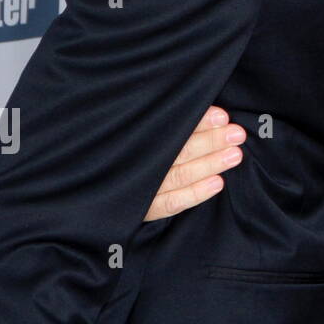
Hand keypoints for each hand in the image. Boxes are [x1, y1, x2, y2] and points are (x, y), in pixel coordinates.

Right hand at [143, 106, 244, 221]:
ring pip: (179, 176)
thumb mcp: (140, 127)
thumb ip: (165, 120)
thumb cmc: (133, 148)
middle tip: (237, 134)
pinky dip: (195, 194)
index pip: (170, 128)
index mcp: (136, 138)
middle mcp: (136, 162)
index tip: (222, 116)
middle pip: (179, 151)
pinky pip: (170, 204)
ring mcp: (138, 187)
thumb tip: (209, 112)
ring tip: (235, 155)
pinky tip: (218, 183)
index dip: (199, 122)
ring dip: (209, 164)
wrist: (86, 188)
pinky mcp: (141, 211)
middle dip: (211, 142)